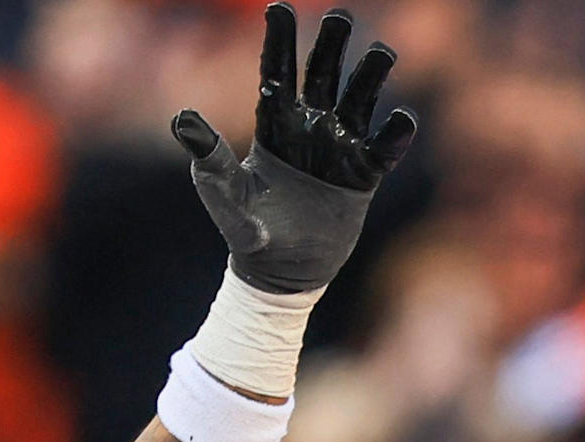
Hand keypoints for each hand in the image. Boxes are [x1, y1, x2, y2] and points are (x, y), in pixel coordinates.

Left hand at [175, 6, 418, 299]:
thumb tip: (182, 118)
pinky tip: (403, 119)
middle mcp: (309, 127)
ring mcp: (339, 149)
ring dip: (370, 77)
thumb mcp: (225, 195)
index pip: (277, 74)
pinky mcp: (363, 177)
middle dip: (332, 44)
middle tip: (342, 16)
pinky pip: (383, 150)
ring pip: (359, 101)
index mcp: (273, 125)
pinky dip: (394, 135)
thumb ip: (209, 159)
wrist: (283, 273)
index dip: (279, 42)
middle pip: (323, 75)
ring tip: (382, 52)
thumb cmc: (248, 231)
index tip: (279, 8)